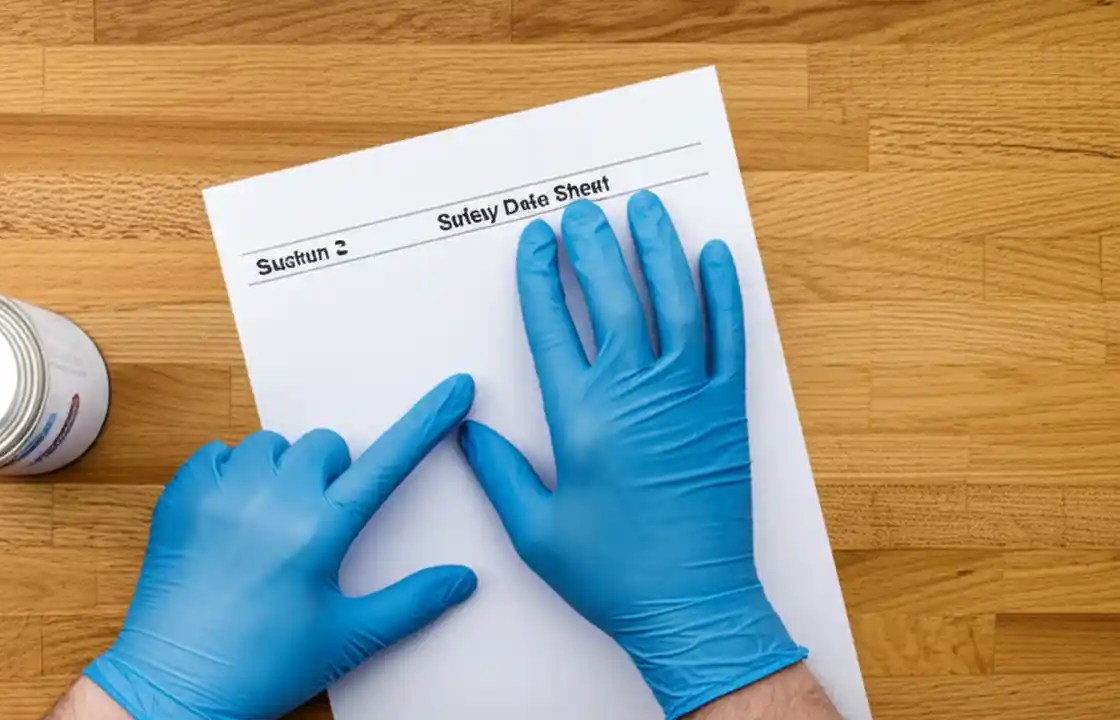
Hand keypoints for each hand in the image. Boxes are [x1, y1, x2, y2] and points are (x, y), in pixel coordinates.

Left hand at [85, 375, 477, 719]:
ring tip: (271, 523)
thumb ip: (411, 602)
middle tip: (317, 522)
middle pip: (324, 445)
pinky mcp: (181, 496)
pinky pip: (217, 453)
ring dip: (280, 470)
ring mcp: (223, 493)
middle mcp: (273, 499)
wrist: (175, 686)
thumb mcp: (348, 637)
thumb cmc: (261, 666)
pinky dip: (230, 473)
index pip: (389, 462)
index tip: (454, 391)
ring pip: (270, 445)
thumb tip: (462, 580)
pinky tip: (232, 517)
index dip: (427, 421)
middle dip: (330, 473)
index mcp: (320, 530)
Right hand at [459, 193, 805, 718]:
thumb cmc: (613, 573)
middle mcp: (634, 395)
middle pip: (613, 297)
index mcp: (581, 419)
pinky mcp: (726, 410)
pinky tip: (715, 257)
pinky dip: (724, 291)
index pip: (553, 326)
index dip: (542, 277)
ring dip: (658, 249)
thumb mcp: (534, 530)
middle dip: (595, 246)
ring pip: (673, 301)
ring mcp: (687, 397)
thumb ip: (499, 472)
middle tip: (584, 213)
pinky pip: (729, 336)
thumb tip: (471, 430)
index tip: (537, 243)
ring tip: (647, 210)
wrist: (692, 606)